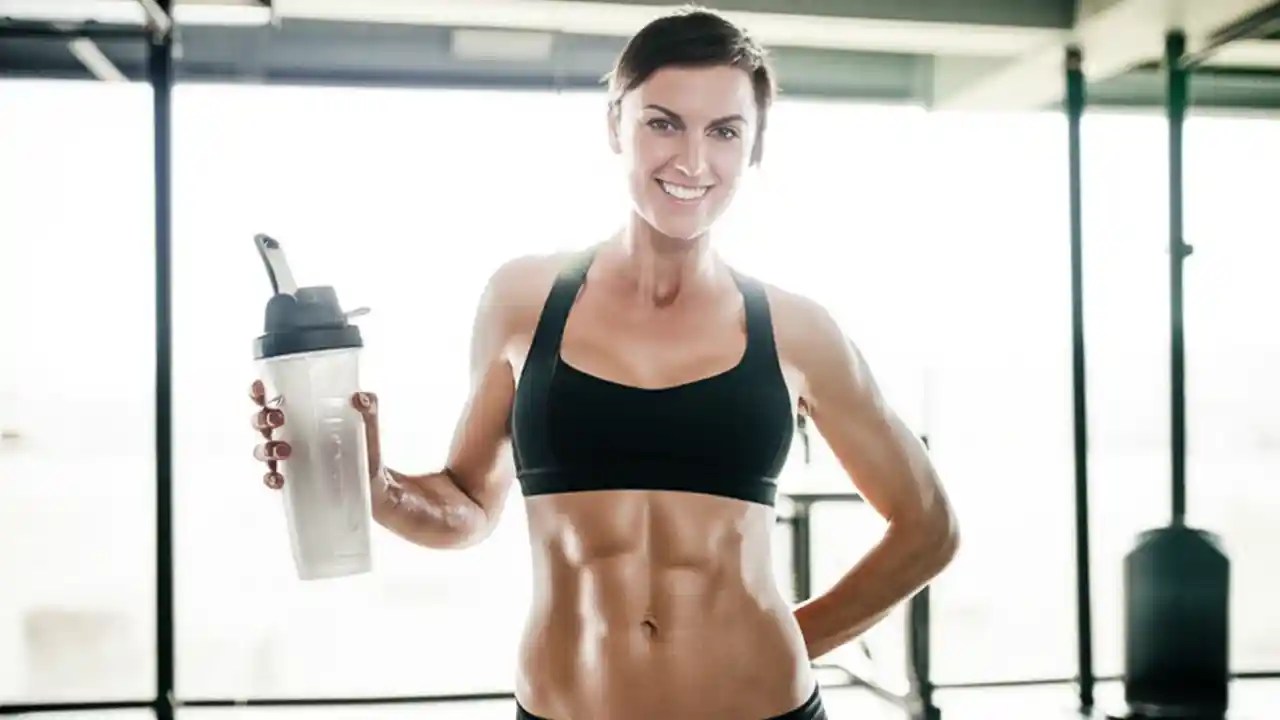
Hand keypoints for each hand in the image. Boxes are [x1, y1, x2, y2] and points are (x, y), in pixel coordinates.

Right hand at [249, 380, 384, 491]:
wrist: (375, 482)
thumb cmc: (365, 446)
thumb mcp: (368, 425)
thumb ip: (368, 409)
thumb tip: (359, 397)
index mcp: (301, 413)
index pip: (270, 398)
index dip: (258, 392)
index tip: (261, 390)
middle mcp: (288, 433)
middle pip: (260, 422)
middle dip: (262, 418)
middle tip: (278, 418)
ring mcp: (288, 458)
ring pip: (261, 450)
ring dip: (266, 448)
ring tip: (285, 450)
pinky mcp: (293, 480)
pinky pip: (272, 478)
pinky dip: (271, 478)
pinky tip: (279, 479)